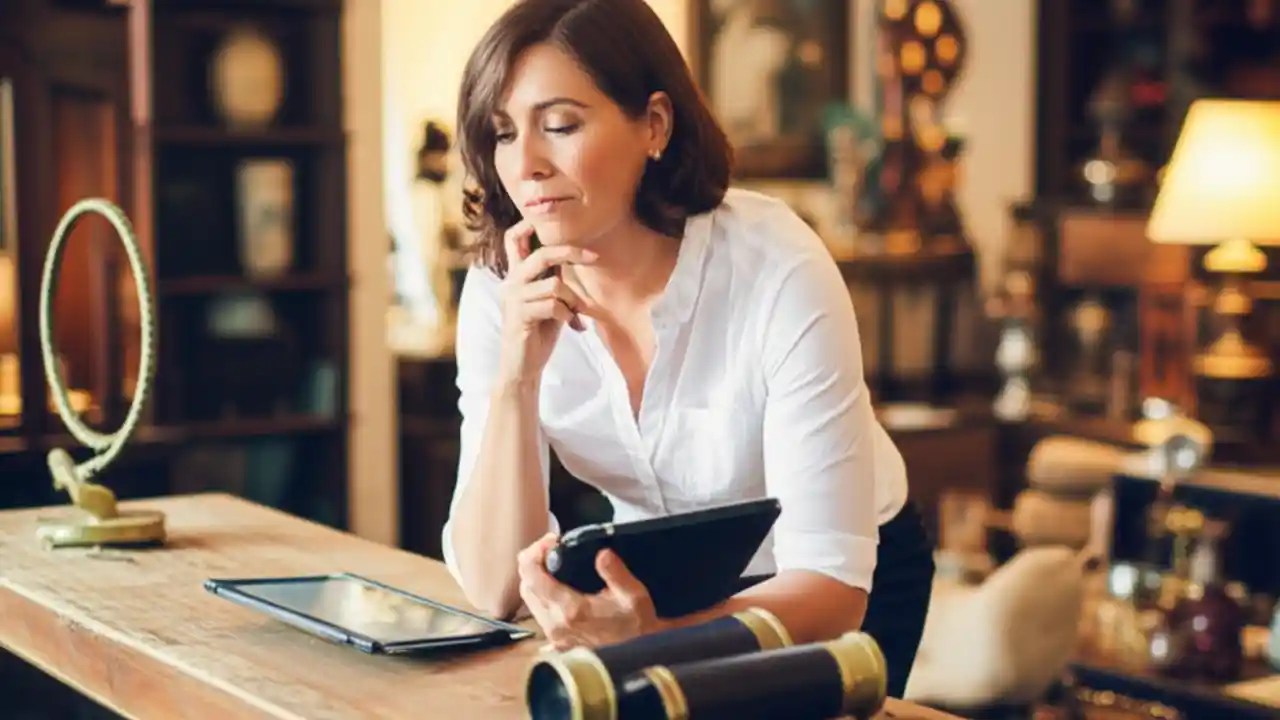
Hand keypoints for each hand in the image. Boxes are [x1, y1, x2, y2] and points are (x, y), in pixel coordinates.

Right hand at [496, 220, 597, 387]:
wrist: (523, 367)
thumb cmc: (538, 332)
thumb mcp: (549, 300)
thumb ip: (553, 278)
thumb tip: (573, 256)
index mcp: (516, 275)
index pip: (513, 239)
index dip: (528, 225)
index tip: (552, 223)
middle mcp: (511, 282)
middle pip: (542, 254)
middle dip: (572, 253)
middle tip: (594, 257)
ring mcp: (514, 299)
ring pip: (555, 285)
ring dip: (573, 301)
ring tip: (576, 315)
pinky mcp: (520, 316)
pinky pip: (554, 306)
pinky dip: (569, 316)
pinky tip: (574, 327)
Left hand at [517, 533, 659, 650]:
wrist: (638, 658)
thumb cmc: (637, 625)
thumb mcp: (634, 596)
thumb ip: (615, 572)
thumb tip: (601, 553)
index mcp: (570, 609)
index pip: (532, 576)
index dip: (535, 551)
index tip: (552, 540)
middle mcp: (555, 623)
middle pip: (526, 586)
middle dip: (533, 562)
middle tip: (552, 548)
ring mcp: (554, 635)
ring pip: (530, 600)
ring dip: (536, 579)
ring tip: (555, 564)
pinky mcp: (556, 641)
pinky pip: (539, 612)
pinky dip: (541, 595)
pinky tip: (559, 586)